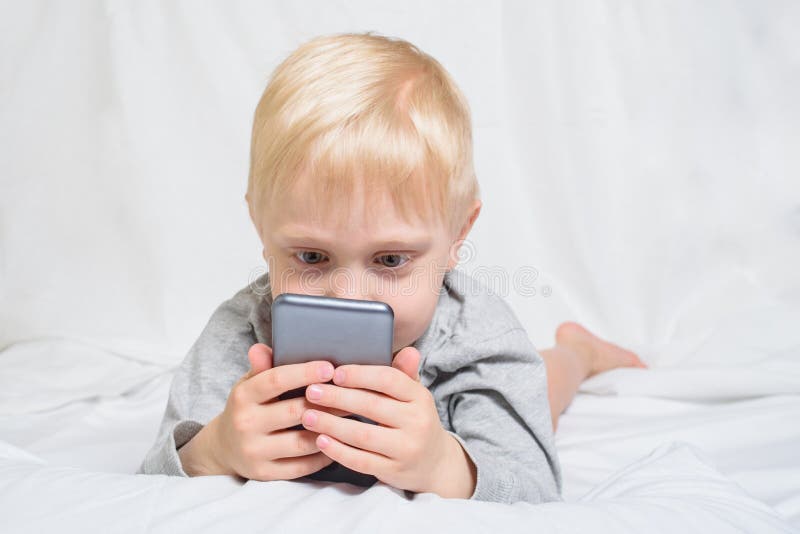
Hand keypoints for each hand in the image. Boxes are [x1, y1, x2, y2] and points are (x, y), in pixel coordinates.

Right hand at [180, 343, 350, 479]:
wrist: (224, 447)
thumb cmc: (249, 407)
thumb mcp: (250, 384)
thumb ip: (262, 367)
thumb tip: (262, 348)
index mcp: (243, 396)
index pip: (275, 381)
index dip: (304, 373)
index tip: (330, 368)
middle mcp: (246, 424)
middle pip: (295, 412)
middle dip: (328, 403)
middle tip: (352, 394)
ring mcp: (255, 452)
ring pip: (303, 442)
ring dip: (331, 430)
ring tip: (352, 418)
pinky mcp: (265, 474)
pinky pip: (302, 466)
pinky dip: (324, 455)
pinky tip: (338, 442)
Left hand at [298, 347, 454, 493]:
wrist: (435, 463)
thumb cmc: (414, 420)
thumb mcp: (414, 396)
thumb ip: (404, 374)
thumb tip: (407, 350)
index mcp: (420, 397)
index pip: (389, 380)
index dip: (360, 375)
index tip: (334, 373)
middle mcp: (417, 422)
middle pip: (372, 406)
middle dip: (337, 398)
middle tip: (311, 391)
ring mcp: (406, 449)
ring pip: (363, 435)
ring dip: (331, 425)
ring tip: (308, 416)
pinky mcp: (394, 471)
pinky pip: (361, 461)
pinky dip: (338, 451)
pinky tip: (320, 441)